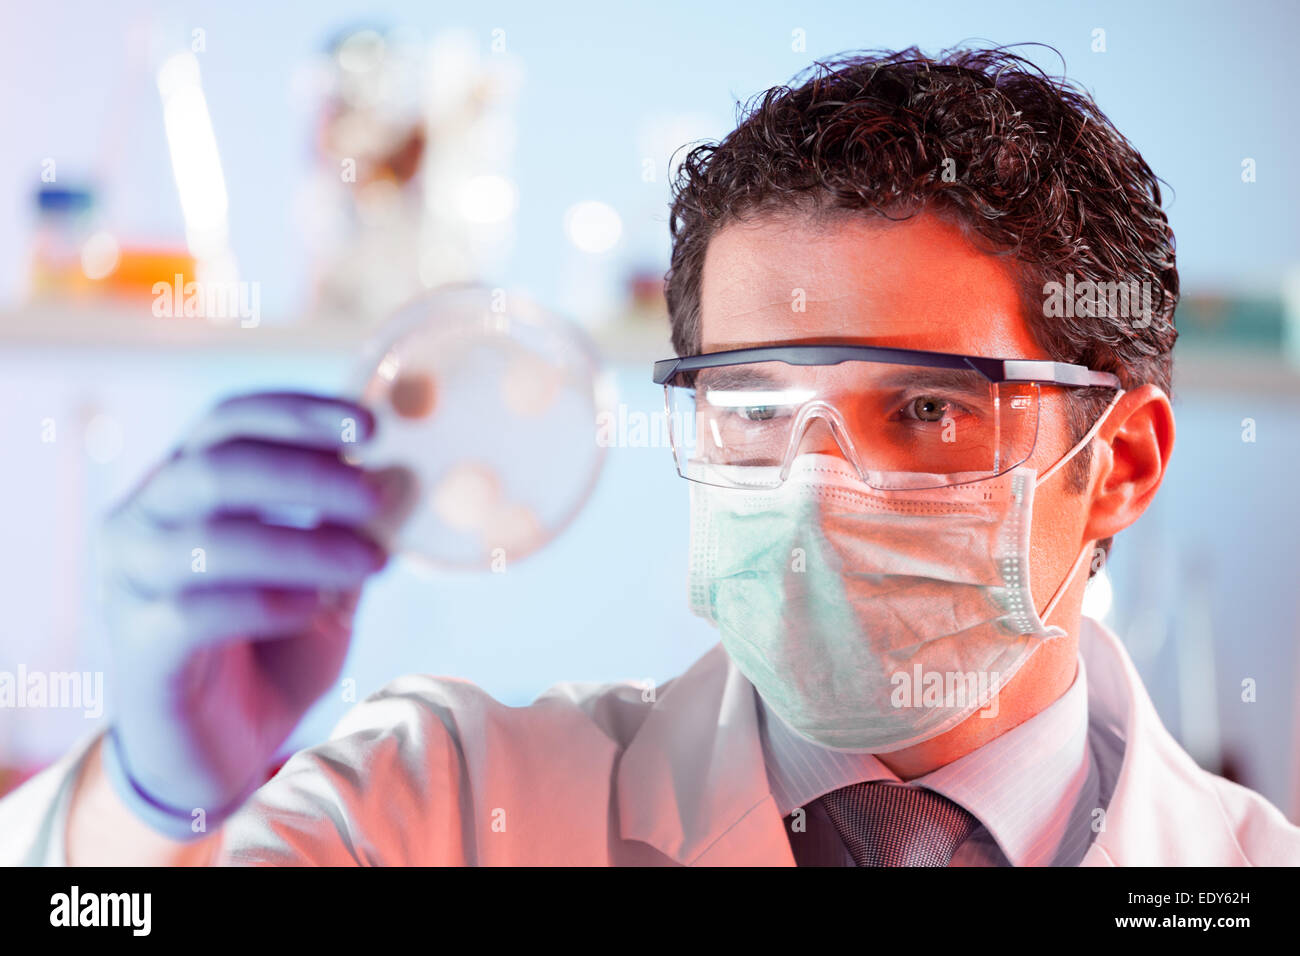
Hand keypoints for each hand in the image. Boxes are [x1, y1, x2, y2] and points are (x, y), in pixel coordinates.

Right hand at [98, 392, 407, 838]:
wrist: (218, 753)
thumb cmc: (270, 650)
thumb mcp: (323, 580)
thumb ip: (348, 532)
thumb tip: (401, 479)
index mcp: (180, 486)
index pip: (227, 421)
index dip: (297, 412)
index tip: (371, 425)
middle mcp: (140, 522)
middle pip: (216, 467)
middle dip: (307, 473)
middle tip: (376, 494)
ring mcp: (128, 584)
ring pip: (212, 538)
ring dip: (305, 544)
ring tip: (373, 560)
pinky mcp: (139, 648)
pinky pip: (199, 609)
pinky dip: (268, 600)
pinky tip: (316, 608)